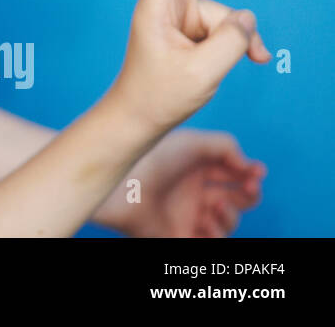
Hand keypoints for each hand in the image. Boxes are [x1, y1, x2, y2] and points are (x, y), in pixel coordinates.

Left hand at [93, 127, 266, 235]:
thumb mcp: (194, 141)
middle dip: (250, 194)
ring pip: (227, 223)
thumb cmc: (155, 157)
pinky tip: (205, 222)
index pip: (233, 172)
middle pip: (237, 199)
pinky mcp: (179, 235)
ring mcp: (186, 213)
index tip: (258, 171)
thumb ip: (227, 147)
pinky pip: (210, 242)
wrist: (125, 184)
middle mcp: (192, 190)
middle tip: (249, 188)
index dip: (250, 173)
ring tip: (216, 206)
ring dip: (231, 216)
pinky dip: (216, 234)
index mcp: (195, 166)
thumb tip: (250, 167)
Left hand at [107, 0, 269, 137]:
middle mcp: (170, 1)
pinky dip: (242, 45)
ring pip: (227, 15)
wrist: (141, 115)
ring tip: (212, 68)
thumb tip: (247, 17)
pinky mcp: (197, 24)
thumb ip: (231, 41)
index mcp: (157, 7)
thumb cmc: (160, 93)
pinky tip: (256, 59)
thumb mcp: (203, 73)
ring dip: (236, 42)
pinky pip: (231, 28)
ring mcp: (184, 11)